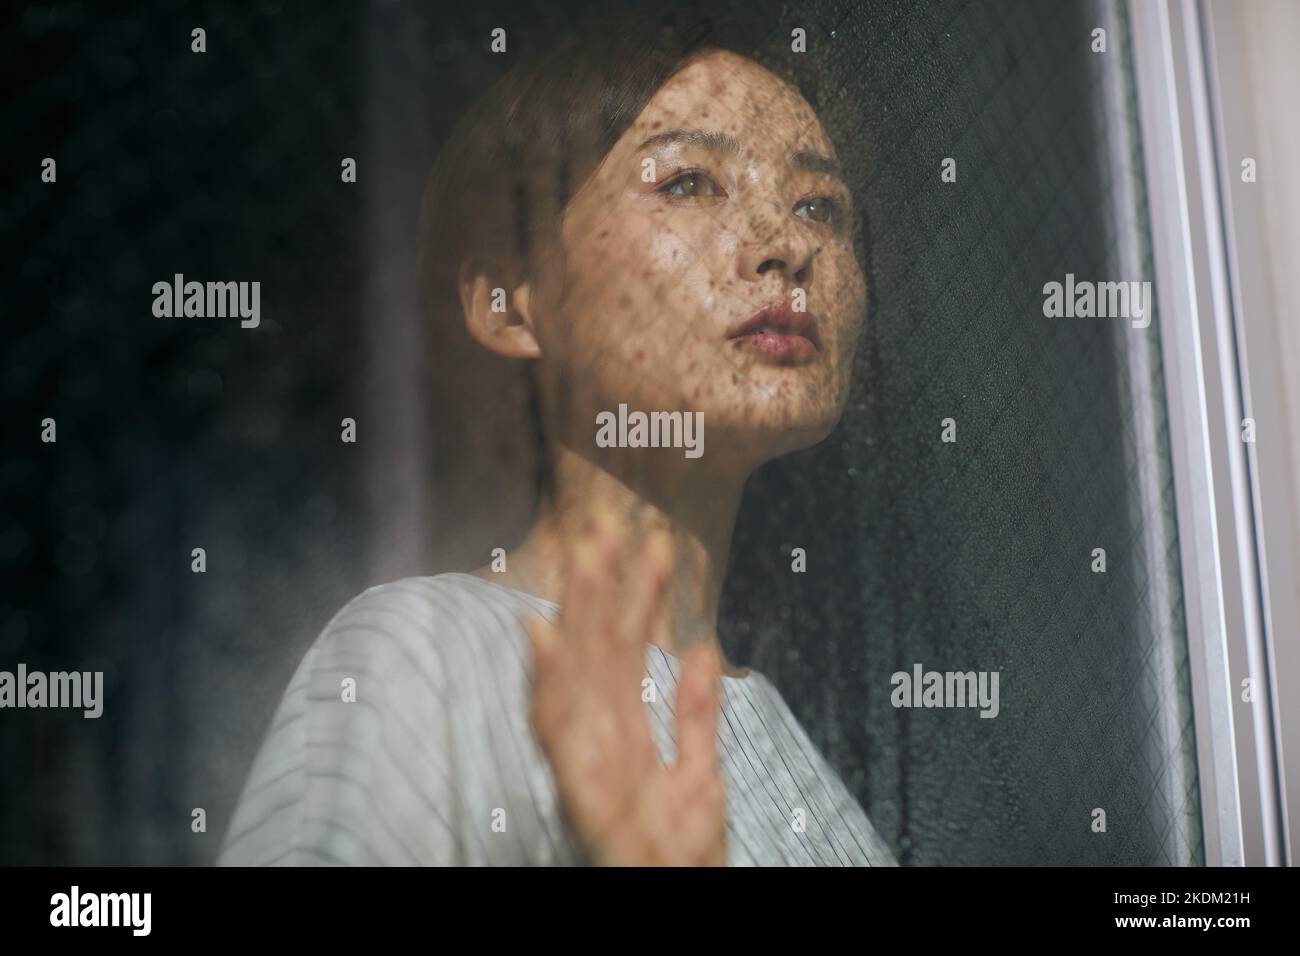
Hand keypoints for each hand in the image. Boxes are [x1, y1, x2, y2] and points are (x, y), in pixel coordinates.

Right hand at [524, 510, 726, 865]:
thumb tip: (702, 649)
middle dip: (600, 586)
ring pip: (577, 674)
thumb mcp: (698, 780)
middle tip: (607, 520)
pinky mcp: (584, 796)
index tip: (651, 541)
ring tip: (583, 553)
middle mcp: (601, 742)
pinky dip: (548, 685)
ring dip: (578, 613)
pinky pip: (561, 738)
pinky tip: (542, 635)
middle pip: (597, 651)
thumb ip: (696, 717)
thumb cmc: (681, 857)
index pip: (626, 653)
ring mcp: (588, 765)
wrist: (675, 901)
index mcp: (625, 735)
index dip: (635, 596)